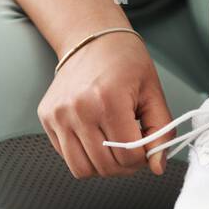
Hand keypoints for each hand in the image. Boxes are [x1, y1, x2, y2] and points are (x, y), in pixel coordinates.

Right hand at [37, 31, 173, 178]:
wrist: (92, 39)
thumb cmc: (125, 62)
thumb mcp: (154, 92)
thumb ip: (161, 130)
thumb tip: (158, 167)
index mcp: (108, 100)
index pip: (128, 156)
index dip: (143, 158)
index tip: (145, 146)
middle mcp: (78, 109)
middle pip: (105, 167)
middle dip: (125, 166)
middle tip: (132, 148)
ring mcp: (58, 115)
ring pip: (82, 169)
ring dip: (102, 166)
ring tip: (113, 147)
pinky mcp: (46, 118)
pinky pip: (67, 156)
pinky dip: (84, 155)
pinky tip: (95, 136)